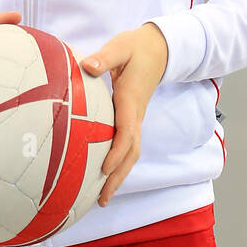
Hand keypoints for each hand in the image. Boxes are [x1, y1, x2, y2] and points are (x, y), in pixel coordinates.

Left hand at [80, 22, 167, 205]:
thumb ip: (105, 58)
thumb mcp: (120, 47)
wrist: (159, 48)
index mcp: (130, 100)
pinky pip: (128, 145)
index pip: (126, 133)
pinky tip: (104, 175)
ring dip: (119, 175)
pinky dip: (119, 163)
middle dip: (118, 176)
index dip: (116, 152)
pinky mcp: (132, 118)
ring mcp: (136, 118)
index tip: (103, 169)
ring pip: (131, 153)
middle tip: (102, 199)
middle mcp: (136, 114)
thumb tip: (86, 66)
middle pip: (131, 152)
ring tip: (103, 197)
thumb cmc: (136, 47)